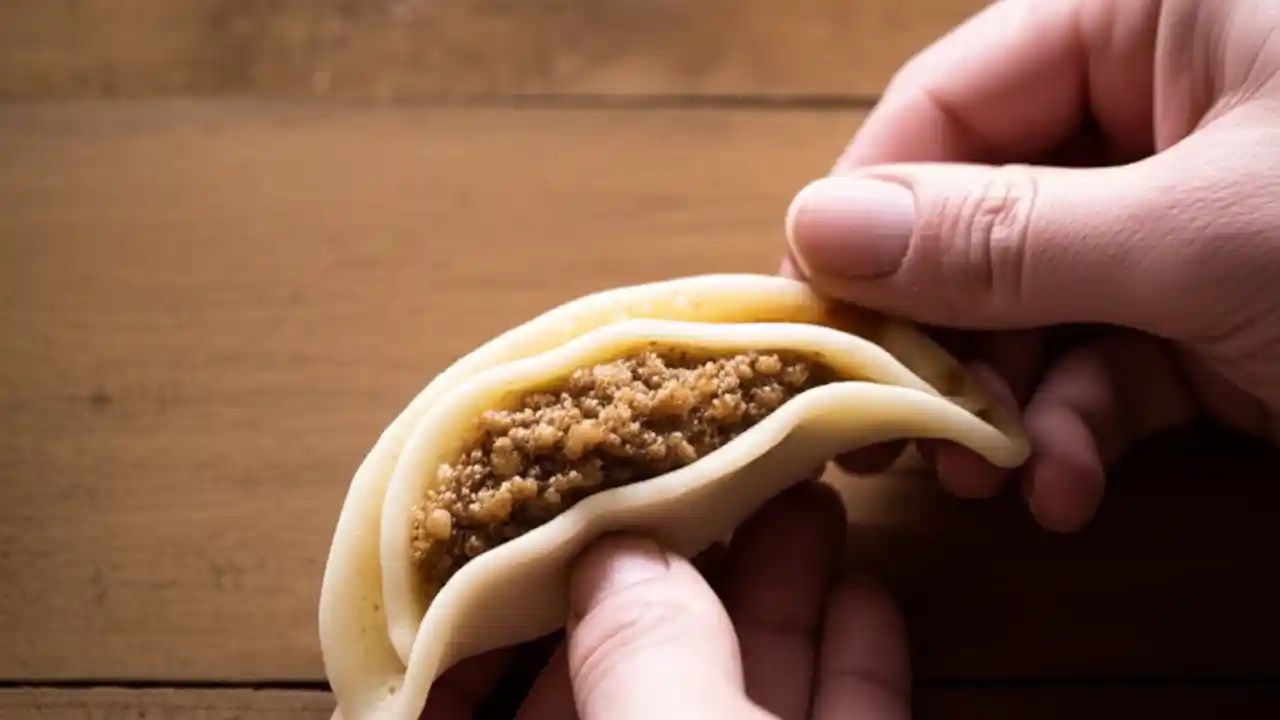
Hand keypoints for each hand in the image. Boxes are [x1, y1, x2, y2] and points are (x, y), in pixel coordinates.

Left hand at [335, 483, 909, 718]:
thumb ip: (639, 669)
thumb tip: (619, 552)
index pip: (449, 689)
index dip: (476, 585)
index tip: (526, 485)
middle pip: (611, 668)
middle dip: (661, 556)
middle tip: (702, 447)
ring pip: (734, 696)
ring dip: (768, 593)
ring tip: (800, 483)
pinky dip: (849, 672)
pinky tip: (869, 589)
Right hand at [782, 0, 1279, 531]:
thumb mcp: (1201, 235)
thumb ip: (1003, 236)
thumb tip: (812, 229)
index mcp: (1145, 22)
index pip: (947, 104)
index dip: (866, 215)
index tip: (811, 320)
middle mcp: (1150, 112)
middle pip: (976, 221)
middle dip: (940, 338)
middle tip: (882, 431)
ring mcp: (1176, 222)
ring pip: (1031, 311)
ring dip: (998, 406)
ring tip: (979, 479)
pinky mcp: (1209, 317)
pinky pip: (1104, 368)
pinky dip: (1073, 433)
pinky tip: (1064, 489)